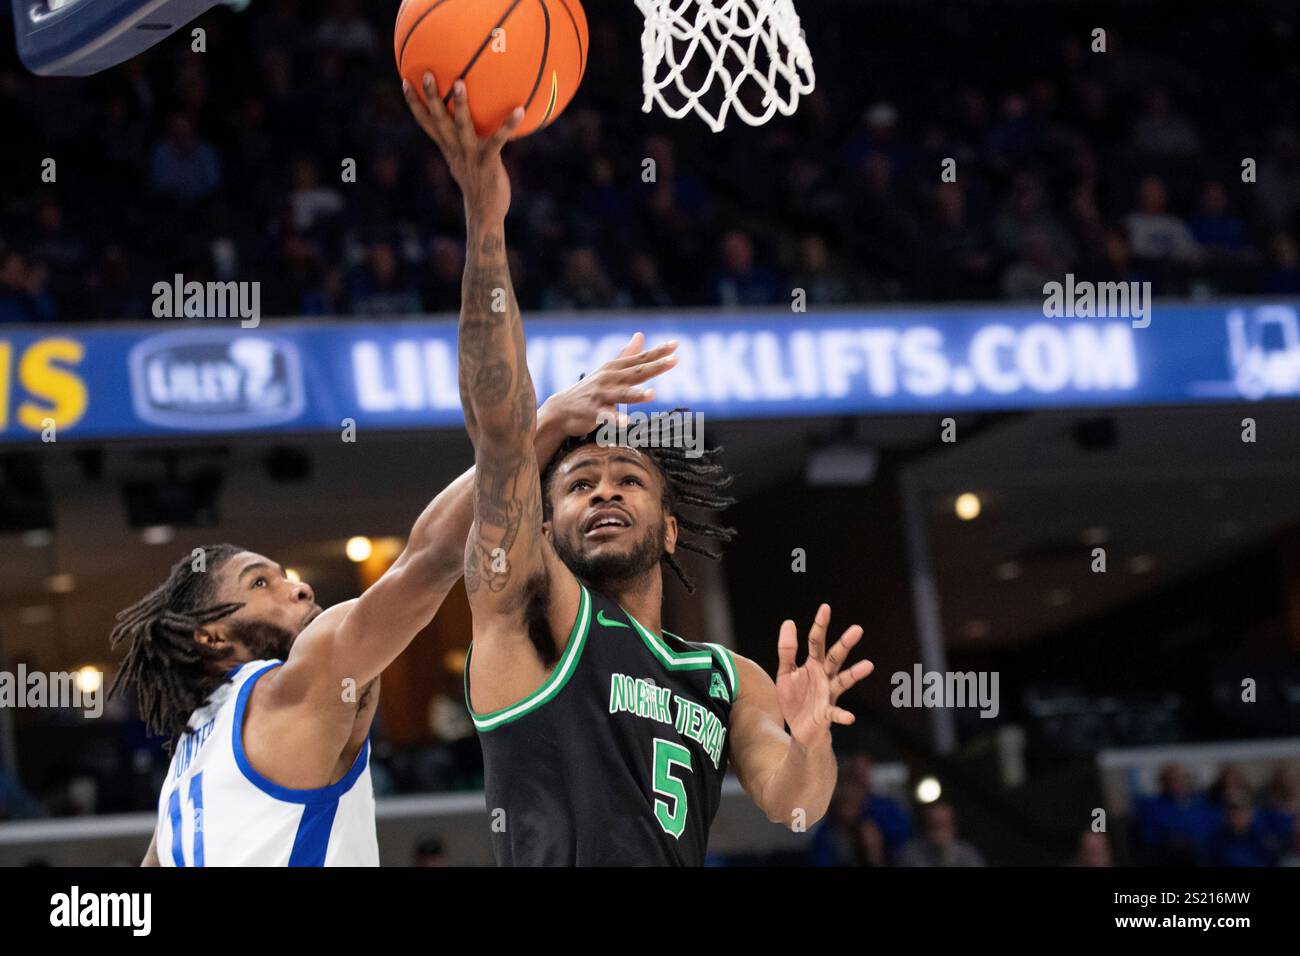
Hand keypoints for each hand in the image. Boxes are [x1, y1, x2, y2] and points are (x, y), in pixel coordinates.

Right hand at [402, 73, 522, 223]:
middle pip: (438, 120)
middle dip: (431, 97)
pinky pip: (497, 140)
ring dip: (459, 104)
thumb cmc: (478, 184)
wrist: (484, 214)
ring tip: (459, 82)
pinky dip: (508, 125)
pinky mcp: (488, 162)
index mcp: (447, 148)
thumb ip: (461, 144)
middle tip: (428, 73)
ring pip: (461, 126)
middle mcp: (455, 150)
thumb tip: (462, 128)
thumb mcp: (464, 162)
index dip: (414, 103)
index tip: (405, 80)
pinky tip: (518, 110)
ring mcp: (470, 156)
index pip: (426, 122)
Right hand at [539, 333, 678, 437]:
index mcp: (615, 368)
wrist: (561, 409)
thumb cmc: (589, 389)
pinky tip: (628, 422)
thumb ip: (626, 354)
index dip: (658, 352)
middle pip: (636, 372)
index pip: (640, 358)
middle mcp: (609, 378)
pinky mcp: (594, 412)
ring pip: (622, 394)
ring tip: (653, 394)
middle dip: (655, 366)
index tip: (676, 345)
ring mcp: (601, 395)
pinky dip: (616, 419)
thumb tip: (641, 335)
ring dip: (637, 394)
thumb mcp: (608, 370)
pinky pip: (607, 417)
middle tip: (674, 360)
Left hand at [775, 605, 873, 747]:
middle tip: (857, 629)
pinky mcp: (826, 713)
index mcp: (813, 665)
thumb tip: (789, 621)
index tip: (825, 607)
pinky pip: (835, 713)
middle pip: (835, 657)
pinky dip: (843, 715)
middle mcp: (824, 677)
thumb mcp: (786, 672)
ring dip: (854, 674)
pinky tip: (850, 717)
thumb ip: (787, 649)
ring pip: (842, 681)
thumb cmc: (795, 699)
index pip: (816, 641)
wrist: (800, 730)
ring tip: (868, 665)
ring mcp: (828, 694)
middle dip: (845, 644)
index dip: (820, 625)